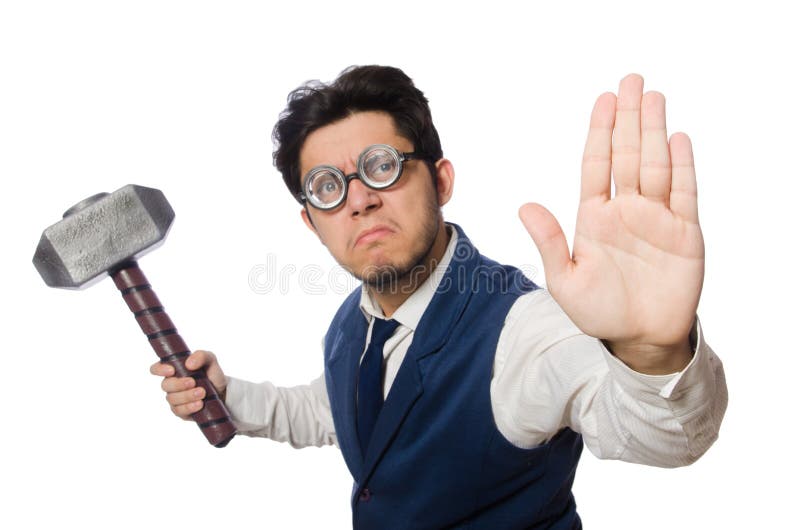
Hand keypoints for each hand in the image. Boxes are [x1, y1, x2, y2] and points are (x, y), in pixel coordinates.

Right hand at [150, 350, 226, 419]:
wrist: (222, 392)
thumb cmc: (211, 374)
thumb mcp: (210, 360)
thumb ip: (201, 356)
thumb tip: (189, 363)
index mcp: (174, 369)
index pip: (156, 368)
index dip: (159, 370)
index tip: (172, 370)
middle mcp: (172, 384)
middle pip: (165, 385)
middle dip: (179, 384)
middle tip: (193, 382)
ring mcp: (175, 398)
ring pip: (172, 399)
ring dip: (187, 396)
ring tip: (202, 393)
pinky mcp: (181, 411)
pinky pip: (179, 411)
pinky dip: (190, 407)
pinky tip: (199, 404)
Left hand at [519, 74, 702, 373]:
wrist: (638, 340)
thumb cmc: (599, 312)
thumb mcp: (564, 280)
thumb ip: (548, 242)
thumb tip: (524, 205)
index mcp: (594, 217)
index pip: (596, 164)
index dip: (600, 132)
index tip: (603, 100)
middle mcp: (626, 210)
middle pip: (627, 154)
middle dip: (629, 118)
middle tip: (631, 80)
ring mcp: (657, 219)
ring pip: (656, 165)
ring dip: (655, 131)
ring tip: (654, 97)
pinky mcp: (684, 234)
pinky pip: (684, 194)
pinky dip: (683, 167)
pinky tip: (678, 140)